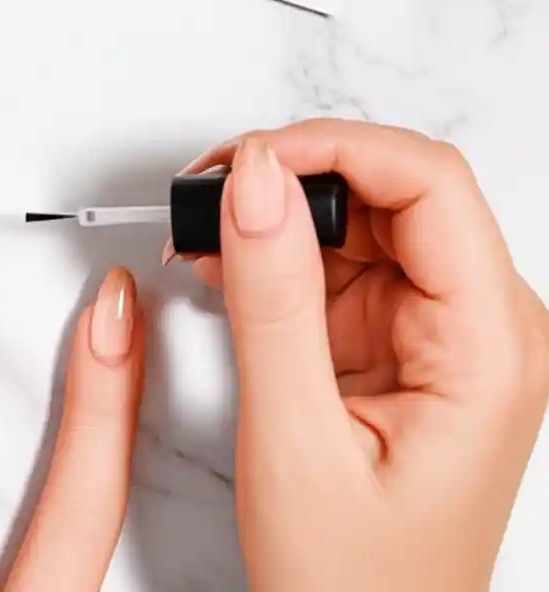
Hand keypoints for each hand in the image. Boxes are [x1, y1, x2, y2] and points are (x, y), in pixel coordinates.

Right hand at [181, 120, 548, 590]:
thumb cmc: (355, 579)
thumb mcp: (295, 439)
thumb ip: (272, 302)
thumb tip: (256, 184)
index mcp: (490, 349)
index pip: (429, 184)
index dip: (333, 148)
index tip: (247, 161)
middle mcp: (482, 331)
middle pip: (397, 192)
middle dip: (296, 177)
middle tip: (210, 192)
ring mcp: (442, 337)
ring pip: (363, 225)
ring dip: (280, 220)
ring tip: (206, 241)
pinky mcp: (402, 348)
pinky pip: (342, 272)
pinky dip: (279, 263)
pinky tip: (230, 273)